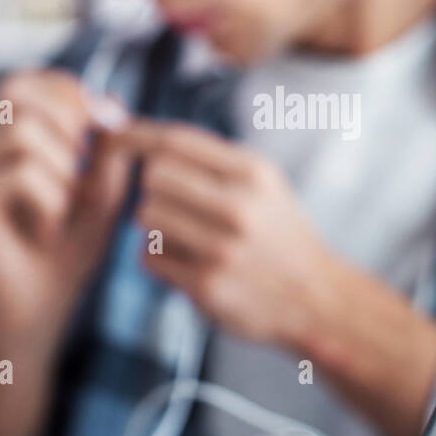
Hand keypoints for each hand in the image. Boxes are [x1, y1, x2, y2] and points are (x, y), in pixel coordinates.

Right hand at [0, 69, 133, 340]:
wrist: (42, 306)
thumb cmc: (71, 250)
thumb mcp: (104, 193)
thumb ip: (110, 150)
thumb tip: (115, 102)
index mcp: (15, 137)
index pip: (30, 80)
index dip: (71, 92)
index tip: (107, 127)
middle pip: (16, 90)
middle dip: (67, 118)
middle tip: (86, 162)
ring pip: (21, 132)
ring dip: (64, 167)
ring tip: (71, 204)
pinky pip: (18, 173)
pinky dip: (50, 199)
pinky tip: (53, 229)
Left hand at [125, 120, 333, 345]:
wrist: (316, 297)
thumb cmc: (280, 235)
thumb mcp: (264, 185)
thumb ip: (212, 161)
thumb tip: (145, 140)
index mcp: (253, 173)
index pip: (176, 141)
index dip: (138, 137)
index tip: (119, 141)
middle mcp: (239, 206)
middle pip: (154, 176)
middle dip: (155, 189)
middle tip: (175, 204)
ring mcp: (221, 248)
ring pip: (146, 216)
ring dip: (156, 226)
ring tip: (187, 237)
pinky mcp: (206, 285)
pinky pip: (149, 257)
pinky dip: (160, 260)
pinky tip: (188, 263)